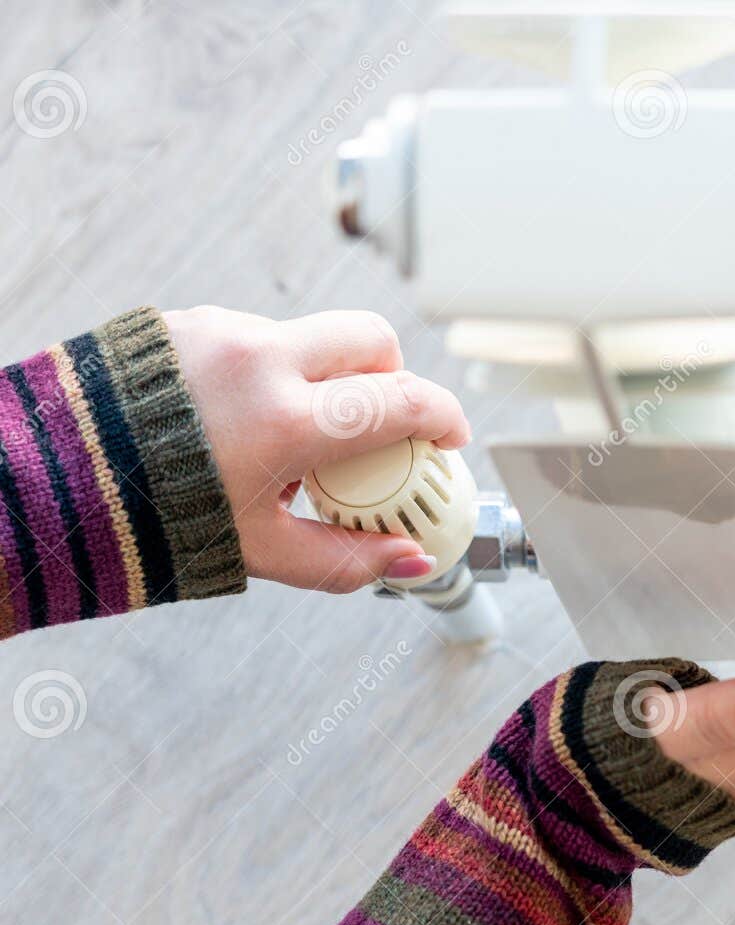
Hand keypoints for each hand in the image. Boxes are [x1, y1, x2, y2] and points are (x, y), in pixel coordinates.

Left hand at [163, 306, 471, 592]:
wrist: (54, 482)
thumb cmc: (154, 520)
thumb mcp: (260, 551)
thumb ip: (348, 560)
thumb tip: (412, 558)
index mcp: (286, 420)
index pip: (403, 400)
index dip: (444, 418)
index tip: (449, 439)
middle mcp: (260, 361)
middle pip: (372, 339)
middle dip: (393, 377)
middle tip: (383, 425)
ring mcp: (222, 332)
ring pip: (311, 336)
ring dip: (325, 377)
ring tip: (291, 437)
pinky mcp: (188, 322)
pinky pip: (257, 337)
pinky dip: (270, 372)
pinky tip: (240, 419)